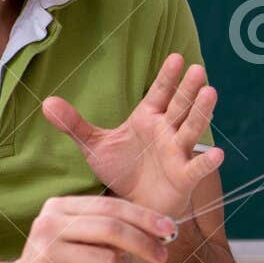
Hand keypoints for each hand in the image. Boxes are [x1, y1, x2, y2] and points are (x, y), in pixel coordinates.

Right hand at [0, 195, 175, 262]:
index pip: (111, 206)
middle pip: (111, 229)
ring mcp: (44, 252)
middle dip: (144, 243)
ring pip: (107, 259)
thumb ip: (110, 230)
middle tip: (161, 256)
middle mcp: (49, 225)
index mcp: (59, 207)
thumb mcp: (79, 239)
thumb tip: (160, 230)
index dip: (144, 217)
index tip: (169, 229)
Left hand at [41, 53, 224, 218]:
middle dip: (189, 88)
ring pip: (191, 129)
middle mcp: (167, 131)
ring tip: (211, 93)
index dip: (167, 76)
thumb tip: (46, 102)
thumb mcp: (94, 146)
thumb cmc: (121, 170)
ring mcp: (178, 152)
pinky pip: (197, 168)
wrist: (132, 205)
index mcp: (148, 118)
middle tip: (198, 69)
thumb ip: (74, 124)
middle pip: (180, 105)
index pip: (159, 92)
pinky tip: (217, 154)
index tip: (175, 57)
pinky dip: (207, 162)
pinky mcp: (184, 177)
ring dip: (201, 112)